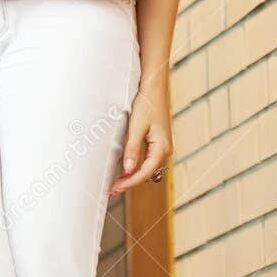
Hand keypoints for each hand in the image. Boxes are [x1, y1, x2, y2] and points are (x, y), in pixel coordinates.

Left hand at [108, 70, 172, 193]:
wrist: (154, 88)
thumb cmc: (147, 104)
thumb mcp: (137, 127)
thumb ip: (133, 149)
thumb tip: (129, 170)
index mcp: (162, 148)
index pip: (144, 173)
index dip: (129, 182)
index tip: (114, 188)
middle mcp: (165, 150)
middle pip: (146, 173)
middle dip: (130, 182)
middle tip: (111, 189)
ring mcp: (161, 146)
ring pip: (146, 168)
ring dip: (132, 176)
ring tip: (116, 182)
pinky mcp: (157, 142)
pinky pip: (146, 159)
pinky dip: (135, 166)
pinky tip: (125, 169)